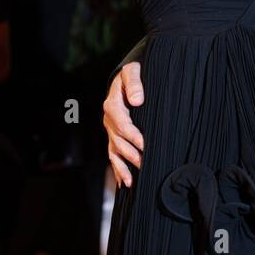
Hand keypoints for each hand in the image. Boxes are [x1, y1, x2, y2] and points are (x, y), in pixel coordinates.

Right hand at [104, 62, 144, 187]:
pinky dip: (118, 169)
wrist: (125, 77)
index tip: (145, 144)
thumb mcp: (132, 71)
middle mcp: (109, 120)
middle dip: (131, 154)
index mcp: (112, 105)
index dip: (133, 135)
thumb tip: (136, 100)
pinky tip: (124, 183)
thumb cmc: (132, 74)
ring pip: (114, 152)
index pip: (122, 123)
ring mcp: (110, 130)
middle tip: (145, 165)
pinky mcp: (113, 137)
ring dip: (122, 167)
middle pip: (118, 141)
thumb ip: (134, 83)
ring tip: (132, 182)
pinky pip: (113, 155)